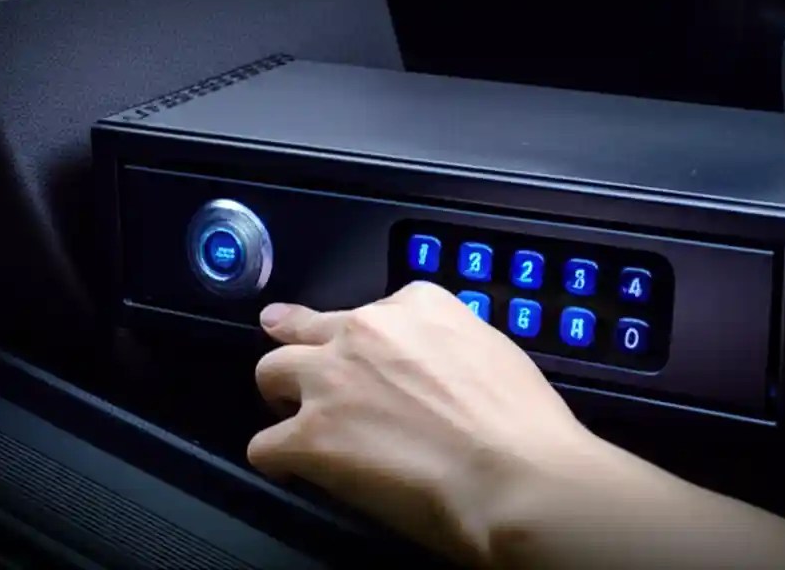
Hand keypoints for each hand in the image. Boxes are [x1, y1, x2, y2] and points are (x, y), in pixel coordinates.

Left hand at [248, 281, 597, 564]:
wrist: (516, 477)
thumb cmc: (522, 426)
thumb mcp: (492, 352)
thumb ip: (447, 347)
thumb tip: (435, 371)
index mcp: (416, 306)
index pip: (365, 312)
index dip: (362, 344)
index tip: (366, 364)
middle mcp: (364, 332)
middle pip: (303, 331)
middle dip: (304, 358)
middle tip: (305, 385)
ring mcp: (331, 381)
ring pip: (270, 372)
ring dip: (282, 401)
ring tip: (296, 428)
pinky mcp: (310, 436)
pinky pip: (263, 445)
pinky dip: (277, 461)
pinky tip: (295, 473)